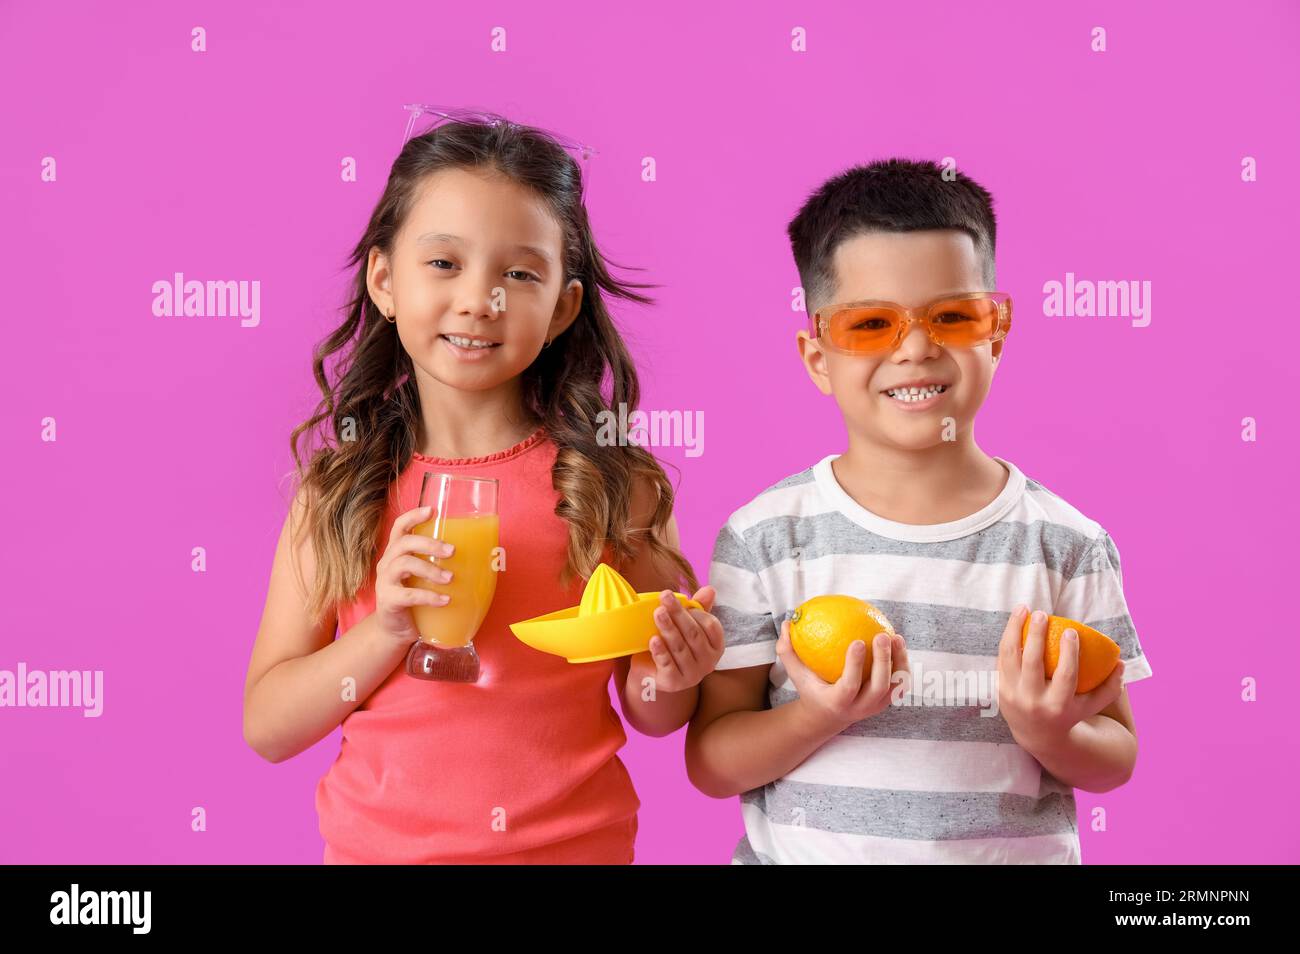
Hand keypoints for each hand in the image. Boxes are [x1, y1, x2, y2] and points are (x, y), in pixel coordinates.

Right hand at [373, 504, 454, 645]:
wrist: (396, 631)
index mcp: (396, 552)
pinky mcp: (388, 601)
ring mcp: (385, 582)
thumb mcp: (424, 578)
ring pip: (404, 564)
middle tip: (452, 551)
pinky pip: (408, 595)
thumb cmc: (415, 599)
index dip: (413, 516)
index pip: (400, 527)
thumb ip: (439, 564)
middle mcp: (387, 563)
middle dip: (429, 543)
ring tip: (450, 578)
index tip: (432, 510)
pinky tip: (446, 600)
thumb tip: (482, 556)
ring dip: (430, 569)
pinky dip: (429, 596)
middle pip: (404, 542)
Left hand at [636, 585, 724, 692]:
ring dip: (668, 628)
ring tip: (658, 613)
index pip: (711, 626)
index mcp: (716, 646)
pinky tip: (653, 639)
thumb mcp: (685, 626)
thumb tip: (710, 589)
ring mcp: (692, 675)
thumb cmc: (673, 644)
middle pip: (694, 634)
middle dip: (679, 614)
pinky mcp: (674, 683)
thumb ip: (697, 609)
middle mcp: (708, 662)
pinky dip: (660, 652)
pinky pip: (667, 665)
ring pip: (680, 648)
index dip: (696, 612)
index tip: (680, 599)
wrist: (652, 672)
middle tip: (665, 597)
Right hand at [776, 618, 909, 737]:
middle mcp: (860, 708)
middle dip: (883, 661)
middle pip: (878, 687)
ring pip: (895, 686)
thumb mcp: (796, 673)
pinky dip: (902, 663)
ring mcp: (876, 706)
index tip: (858, 641)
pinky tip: (898, 641)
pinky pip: (900, 682)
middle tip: (881, 636)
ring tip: (896, 637)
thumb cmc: (810, 688)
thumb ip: (788, 650)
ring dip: (899, 661)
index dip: (856, 665)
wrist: (827, 717)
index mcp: (838, 702)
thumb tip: (787, 622)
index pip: (850, 685)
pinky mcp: (886, 701)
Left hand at [997, 606, 1124, 750]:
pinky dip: (1008, 638)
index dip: (1069, 652)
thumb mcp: (1091, 706)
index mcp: (1059, 706)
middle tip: (1042, 613)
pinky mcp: (999, 689)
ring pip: (1010, 656)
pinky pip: (1002, 658)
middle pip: (1032, 663)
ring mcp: (1013, 696)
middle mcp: (1033, 702)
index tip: (1071, 630)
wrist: (1036, 735)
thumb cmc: (1069, 712)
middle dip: (1036, 635)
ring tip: (1023, 608)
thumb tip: (1121, 662)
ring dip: (1014, 629)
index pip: (1065, 675)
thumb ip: (1110, 686)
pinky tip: (1015, 622)